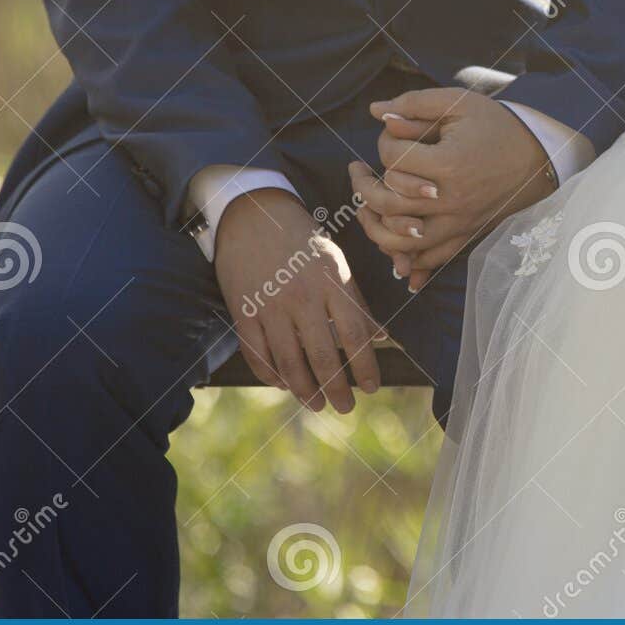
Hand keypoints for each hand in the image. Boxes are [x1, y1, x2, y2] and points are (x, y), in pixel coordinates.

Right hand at [213, 188, 383, 412]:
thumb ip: (358, 302)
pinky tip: (285, 385)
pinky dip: (271, 375)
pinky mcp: (243, 311)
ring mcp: (270, 306)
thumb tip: (381, 338)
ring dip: (305, 390)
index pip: (356, 336)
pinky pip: (257, 354)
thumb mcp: (338, 264)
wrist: (254, 216)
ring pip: (290, 362)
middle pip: (324, 356)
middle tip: (346, 408)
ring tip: (318, 404)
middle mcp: (302, 297)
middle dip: (338, 388)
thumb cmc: (304, 242)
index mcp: (333, 283)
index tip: (371, 388)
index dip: (365, 367)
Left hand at [351, 88, 556, 289]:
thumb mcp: (459, 102)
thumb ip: (415, 103)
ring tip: (366, 206)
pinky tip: (392, 245)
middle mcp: (451, 200)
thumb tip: (375, 111)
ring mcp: (458, 222)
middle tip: (357, 171)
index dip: (384, 142)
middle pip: (386, 204)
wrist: (539, 156)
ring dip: (374, 225)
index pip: (392, 160)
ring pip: (399, 239)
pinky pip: (428, 259)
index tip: (395, 133)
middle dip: (362, 186)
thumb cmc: (497, 125)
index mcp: (449, 164)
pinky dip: (406, 258)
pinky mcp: (465, 235)